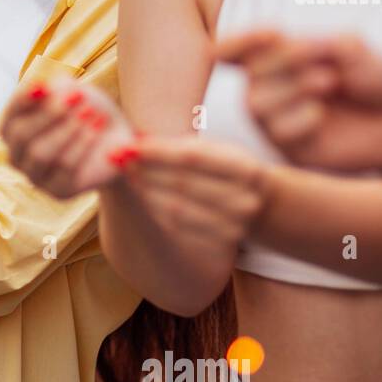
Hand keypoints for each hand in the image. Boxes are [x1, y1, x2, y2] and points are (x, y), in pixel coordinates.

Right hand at [0, 77, 134, 198]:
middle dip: (49, 114)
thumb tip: (46, 88)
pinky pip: (64, 169)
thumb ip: (58, 89)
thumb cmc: (88, 111)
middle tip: (76, 96)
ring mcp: (35, 176)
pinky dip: (80, 147)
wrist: (116, 142)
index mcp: (14, 130)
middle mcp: (17, 156)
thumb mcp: (76, 93)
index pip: (9, 116)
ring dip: (66, 130)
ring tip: (90, 112)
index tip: (43, 85)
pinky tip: (95, 131)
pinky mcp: (57, 191)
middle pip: (21, 135)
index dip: (22, 100)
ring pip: (40, 154)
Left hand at [119, 134, 271, 253]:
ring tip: (127, 175)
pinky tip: (141, 196)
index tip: (129, 145)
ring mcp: (235, 224)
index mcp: (245, 168)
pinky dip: (155, 209)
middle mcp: (245, 198)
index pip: (192, 157)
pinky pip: (178, 226)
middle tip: (118, 160)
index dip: (157, 152)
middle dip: (146, 170)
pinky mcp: (221, 241)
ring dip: (146, 190)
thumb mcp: (215, 152)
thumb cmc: (226, 170)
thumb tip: (135, 140)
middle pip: (182, 183)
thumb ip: (180, 148)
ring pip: (177, 207)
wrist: (263, 206)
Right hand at [216, 30, 381, 172]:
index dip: (239, 41)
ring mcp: (276, 121)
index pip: (239, 50)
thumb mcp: (352, 48)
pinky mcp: (290, 149)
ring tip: (328, 81)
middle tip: (325, 62)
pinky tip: (320, 113)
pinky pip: (277, 132)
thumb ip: (318, 43)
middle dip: (286, 60)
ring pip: (256, 103)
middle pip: (251, 72)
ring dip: (292, 87)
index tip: (270, 33)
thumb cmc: (373, 80)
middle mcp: (268, 90)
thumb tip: (285, 47)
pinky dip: (298, 118)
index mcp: (276, 61)